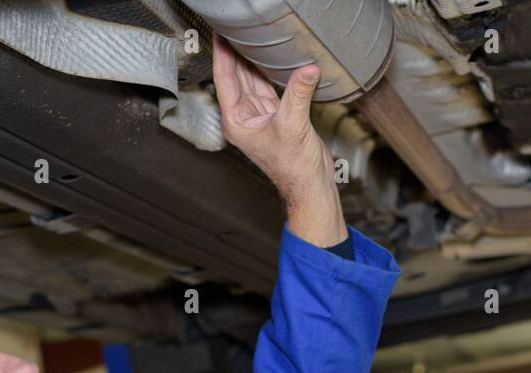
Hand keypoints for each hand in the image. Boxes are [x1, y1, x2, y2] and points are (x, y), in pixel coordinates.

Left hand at [211, 33, 345, 245]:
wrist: (310, 186)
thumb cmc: (293, 168)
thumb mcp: (294, 126)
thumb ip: (298, 94)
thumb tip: (308, 69)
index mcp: (236, 121)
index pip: (224, 79)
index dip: (222, 53)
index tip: (220, 33)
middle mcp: (244, 117)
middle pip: (236, 77)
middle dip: (235, 52)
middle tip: (236, 28)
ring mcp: (259, 116)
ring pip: (251, 80)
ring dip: (251, 60)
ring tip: (250, 36)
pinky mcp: (277, 116)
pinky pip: (268, 87)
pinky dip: (269, 73)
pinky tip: (270, 58)